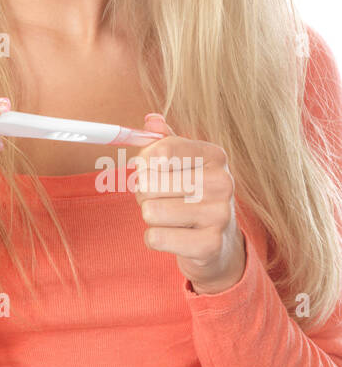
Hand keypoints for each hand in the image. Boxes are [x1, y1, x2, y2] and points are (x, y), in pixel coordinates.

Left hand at [127, 114, 245, 293]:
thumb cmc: (190, 195)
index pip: (159, 152)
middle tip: (160, 199)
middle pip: (149, 182)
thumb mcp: (180, 164)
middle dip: (143, 193)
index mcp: (214, 156)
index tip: (147, 169)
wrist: (217, 243)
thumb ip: (163, 141)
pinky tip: (173, 236)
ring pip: (150, 211)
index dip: (142, 163)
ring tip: (169, 217)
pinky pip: (155, 237)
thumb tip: (151, 120)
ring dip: (150, 216)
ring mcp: (220, 215)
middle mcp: (223, 182)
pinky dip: (154, 238)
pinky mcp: (211, 245)